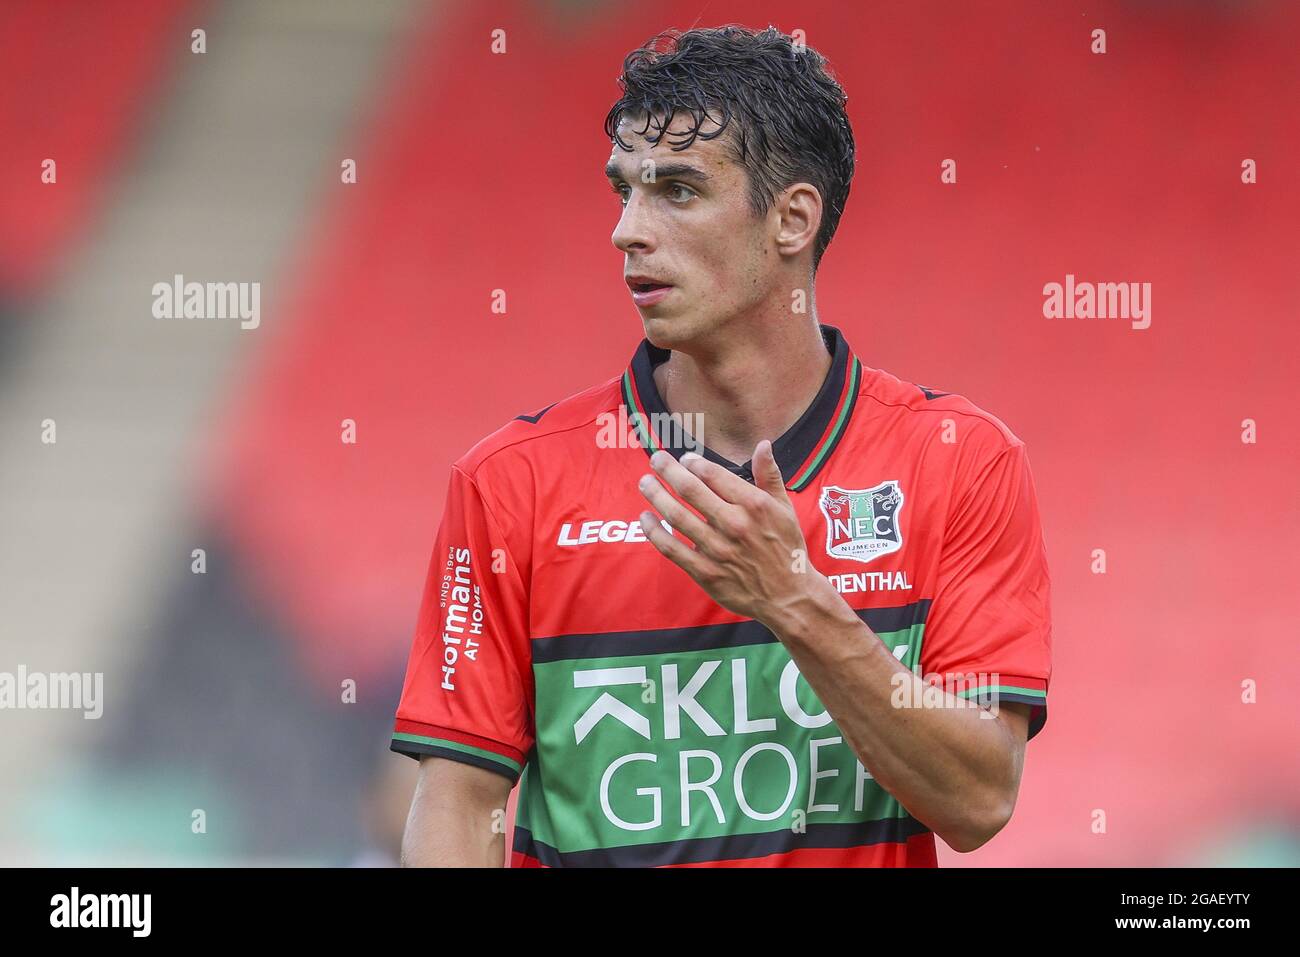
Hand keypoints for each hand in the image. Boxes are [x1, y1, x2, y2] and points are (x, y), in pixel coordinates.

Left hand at [636, 440, 833, 626]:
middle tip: (656, 459)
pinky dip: (654, 532)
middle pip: (690, 490)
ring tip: (645, 482)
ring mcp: (717, 550)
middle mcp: (734, 524)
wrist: (788, 596)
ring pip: (677, 516)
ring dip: (656, 495)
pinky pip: (672, 548)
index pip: (713, 474)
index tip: (684, 459)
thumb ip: (769, 475)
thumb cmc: (786, 548)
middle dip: (667, 470)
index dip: (693, 463)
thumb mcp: (785, 508)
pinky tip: (645, 518)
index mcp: (753, 505)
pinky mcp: (705, 573)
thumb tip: (763, 445)